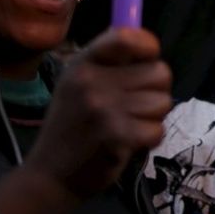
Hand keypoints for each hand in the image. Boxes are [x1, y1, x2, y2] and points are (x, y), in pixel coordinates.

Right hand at [25, 27, 171, 201]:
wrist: (51, 175)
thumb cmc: (72, 126)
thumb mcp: (77, 84)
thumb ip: (110, 63)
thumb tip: (148, 42)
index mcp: (83, 63)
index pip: (128, 37)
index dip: (149, 47)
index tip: (148, 60)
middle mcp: (92, 81)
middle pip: (160, 72)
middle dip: (156, 90)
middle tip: (135, 106)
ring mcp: (104, 109)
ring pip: (163, 102)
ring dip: (153, 118)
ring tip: (128, 125)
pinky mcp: (117, 136)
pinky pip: (157, 130)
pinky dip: (149, 140)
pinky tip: (128, 143)